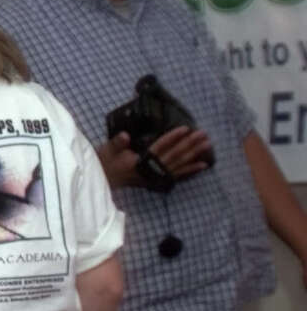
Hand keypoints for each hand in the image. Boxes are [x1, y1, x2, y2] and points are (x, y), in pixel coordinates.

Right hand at [97, 128, 211, 188]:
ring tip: (207, 146)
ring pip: (179, 165)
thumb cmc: (104, 164)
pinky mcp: (157, 179)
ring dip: (194, 155)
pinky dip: (190, 170)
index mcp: (139, 162)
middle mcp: (150, 170)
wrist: (103, 181)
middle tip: (204, 135)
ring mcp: (155, 176)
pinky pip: (177, 175)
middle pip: (173, 156)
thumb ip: (117, 143)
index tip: (185, 129)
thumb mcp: (107, 151)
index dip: (172, 138)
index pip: (159, 148)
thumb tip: (125, 135)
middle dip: (189, 145)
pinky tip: (202, 165)